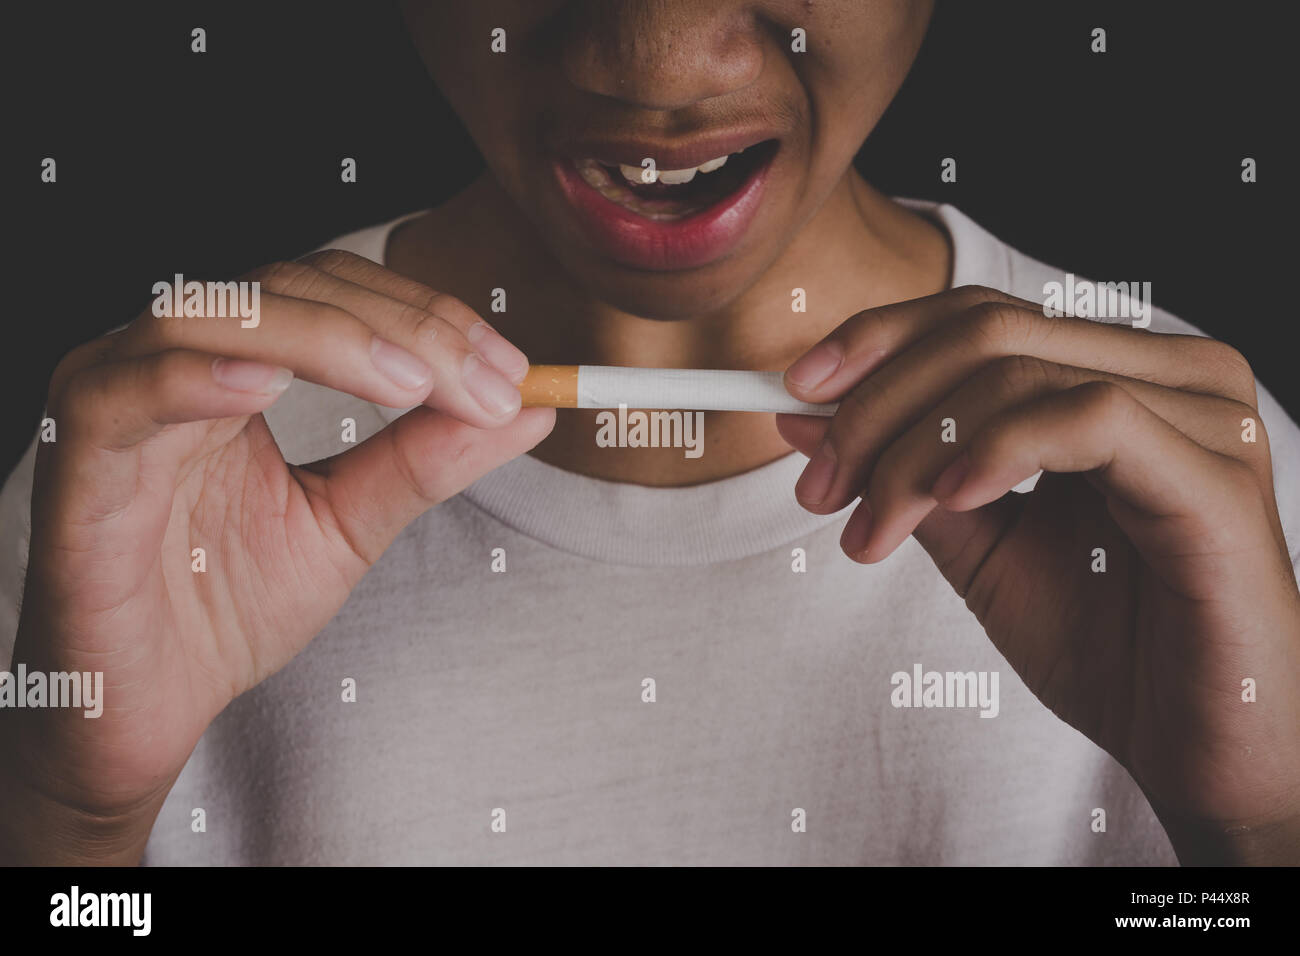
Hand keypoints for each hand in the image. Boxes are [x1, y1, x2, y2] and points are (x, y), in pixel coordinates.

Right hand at [0, 250, 553, 862]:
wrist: (150, 706)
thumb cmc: (229, 606)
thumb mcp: (350, 524)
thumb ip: (426, 461)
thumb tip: (527, 409)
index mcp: (240, 368)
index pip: (338, 296)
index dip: (429, 319)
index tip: (514, 373)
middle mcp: (178, 363)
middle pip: (289, 288)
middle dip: (402, 328)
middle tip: (487, 384)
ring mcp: (121, 401)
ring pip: (214, 315)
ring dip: (325, 338)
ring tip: (413, 382)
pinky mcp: (80, 463)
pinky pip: (127, 393)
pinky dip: (200, 377)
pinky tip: (275, 386)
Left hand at [780, 285, 1299, 863]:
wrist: (1196, 750)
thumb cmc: (1106, 647)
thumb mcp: (979, 546)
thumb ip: (905, 471)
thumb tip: (803, 413)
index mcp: (1118, 376)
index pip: (983, 315)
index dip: (880, 339)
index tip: (797, 390)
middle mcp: (1169, 374)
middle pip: (988, 328)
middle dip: (877, 405)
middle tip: (820, 485)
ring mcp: (1203, 416)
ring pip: (1017, 371)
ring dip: (914, 451)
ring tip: (870, 531)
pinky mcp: (1215, 474)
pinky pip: (1086, 417)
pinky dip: (997, 450)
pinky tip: (953, 500)